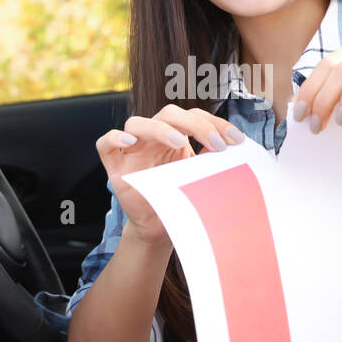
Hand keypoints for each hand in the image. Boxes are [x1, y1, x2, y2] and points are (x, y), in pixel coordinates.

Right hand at [95, 104, 244, 244]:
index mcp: (175, 135)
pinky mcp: (115, 168)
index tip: (236, 140)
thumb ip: (214, 162)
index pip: (193, 116)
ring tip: (181, 143)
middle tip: (218, 144)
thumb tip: (236, 150)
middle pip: (168, 114)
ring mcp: (132, 151)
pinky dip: (115, 138)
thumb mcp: (201, 178)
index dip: (215, 122)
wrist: (161, 228)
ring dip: (160, 128)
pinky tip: (129, 142)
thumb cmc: (180, 199)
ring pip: (137, 123)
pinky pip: (105, 145)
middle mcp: (153, 138)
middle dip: (196, 124)